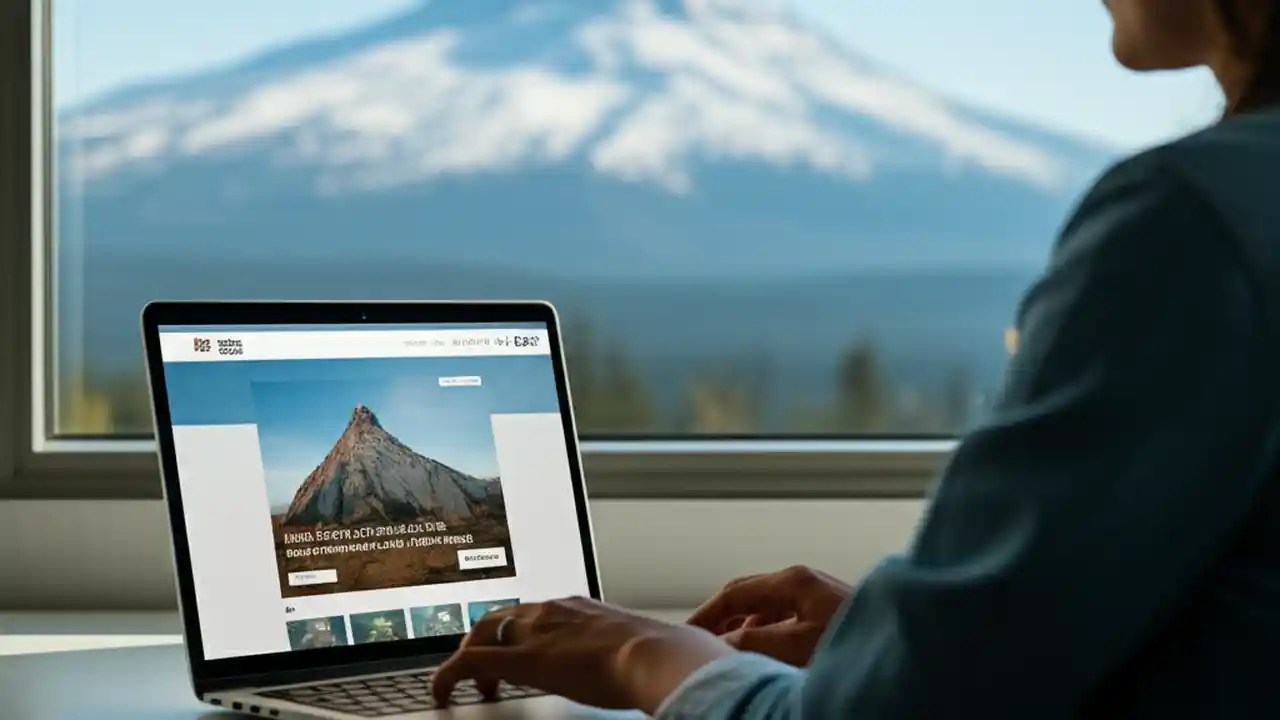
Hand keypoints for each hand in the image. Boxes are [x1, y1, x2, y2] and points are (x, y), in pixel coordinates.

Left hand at [431, 596, 732, 712]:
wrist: (656, 655)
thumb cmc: (660, 655)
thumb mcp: (638, 647)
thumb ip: (628, 649)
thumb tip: (651, 662)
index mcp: (577, 606)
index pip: (532, 611)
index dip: (516, 631)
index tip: (516, 649)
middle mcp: (551, 609)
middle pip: (498, 617)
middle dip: (485, 641)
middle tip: (488, 674)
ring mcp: (534, 630)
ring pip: (480, 633)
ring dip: (472, 659)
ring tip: (476, 689)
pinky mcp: (519, 659)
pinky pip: (468, 662)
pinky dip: (448, 676)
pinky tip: (443, 693)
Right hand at [688, 565, 851, 666]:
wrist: (911, 645)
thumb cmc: (857, 643)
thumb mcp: (798, 646)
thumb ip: (754, 641)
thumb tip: (722, 643)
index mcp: (794, 580)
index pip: (734, 592)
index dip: (705, 615)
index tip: (685, 635)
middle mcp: (805, 581)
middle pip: (749, 595)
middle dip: (721, 620)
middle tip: (699, 644)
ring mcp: (819, 595)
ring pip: (767, 609)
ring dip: (744, 629)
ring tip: (727, 654)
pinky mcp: (830, 612)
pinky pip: (785, 619)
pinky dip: (765, 634)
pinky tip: (763, 655)